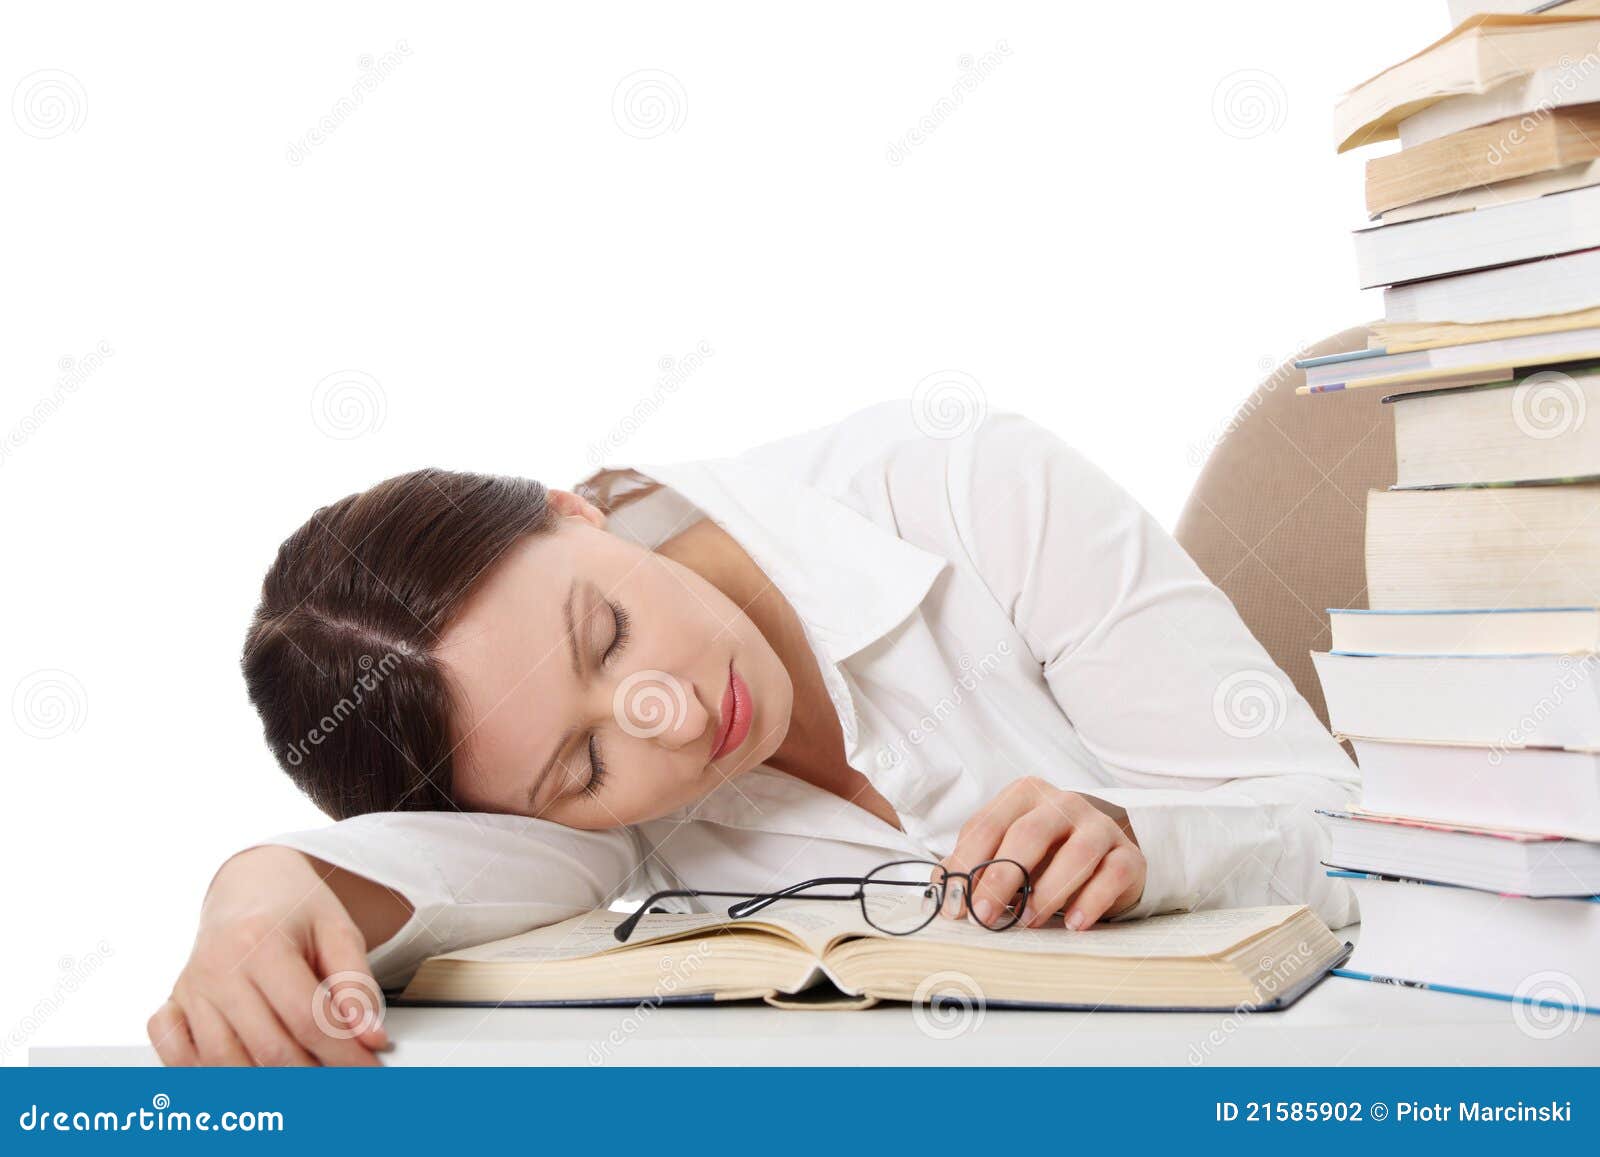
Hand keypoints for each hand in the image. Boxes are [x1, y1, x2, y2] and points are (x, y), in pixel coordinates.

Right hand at [147, 846, 389, 1065]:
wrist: (252, 882)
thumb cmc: (297, 908)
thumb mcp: (338, 932)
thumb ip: (356, 985)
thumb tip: (370, 1039)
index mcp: (261, 944)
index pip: (306, 1020)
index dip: (344, 1053)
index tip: (369, 1068)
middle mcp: (218, 969)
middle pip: (267, 1049)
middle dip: (313, 1074)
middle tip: (344, 1079)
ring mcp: (190, 989)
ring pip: (222, 1062)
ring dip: (265, 1084)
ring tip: (304, 1079)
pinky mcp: (173, 1003)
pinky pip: (172, 1052)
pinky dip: (200, 1073)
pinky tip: (238, 1072)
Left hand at [941, 777, 1145, 929]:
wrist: (1103, 856)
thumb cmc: (1044, 855)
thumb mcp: (1005, 851)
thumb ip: (973, 865)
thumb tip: (942, 891)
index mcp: (1024, 795)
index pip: (987, 825)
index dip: (965, 866)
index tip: (954, 906)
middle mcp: (1063, 802)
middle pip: (1029, 834)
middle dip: (1001, 878)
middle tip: (984, 916)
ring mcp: (1099, 826)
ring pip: (1076, 854)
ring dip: (1047, 893)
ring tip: (1028, 923)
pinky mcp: (1128, 855)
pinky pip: (1112, 875)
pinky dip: (1091, 902)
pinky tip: (1073, 925)